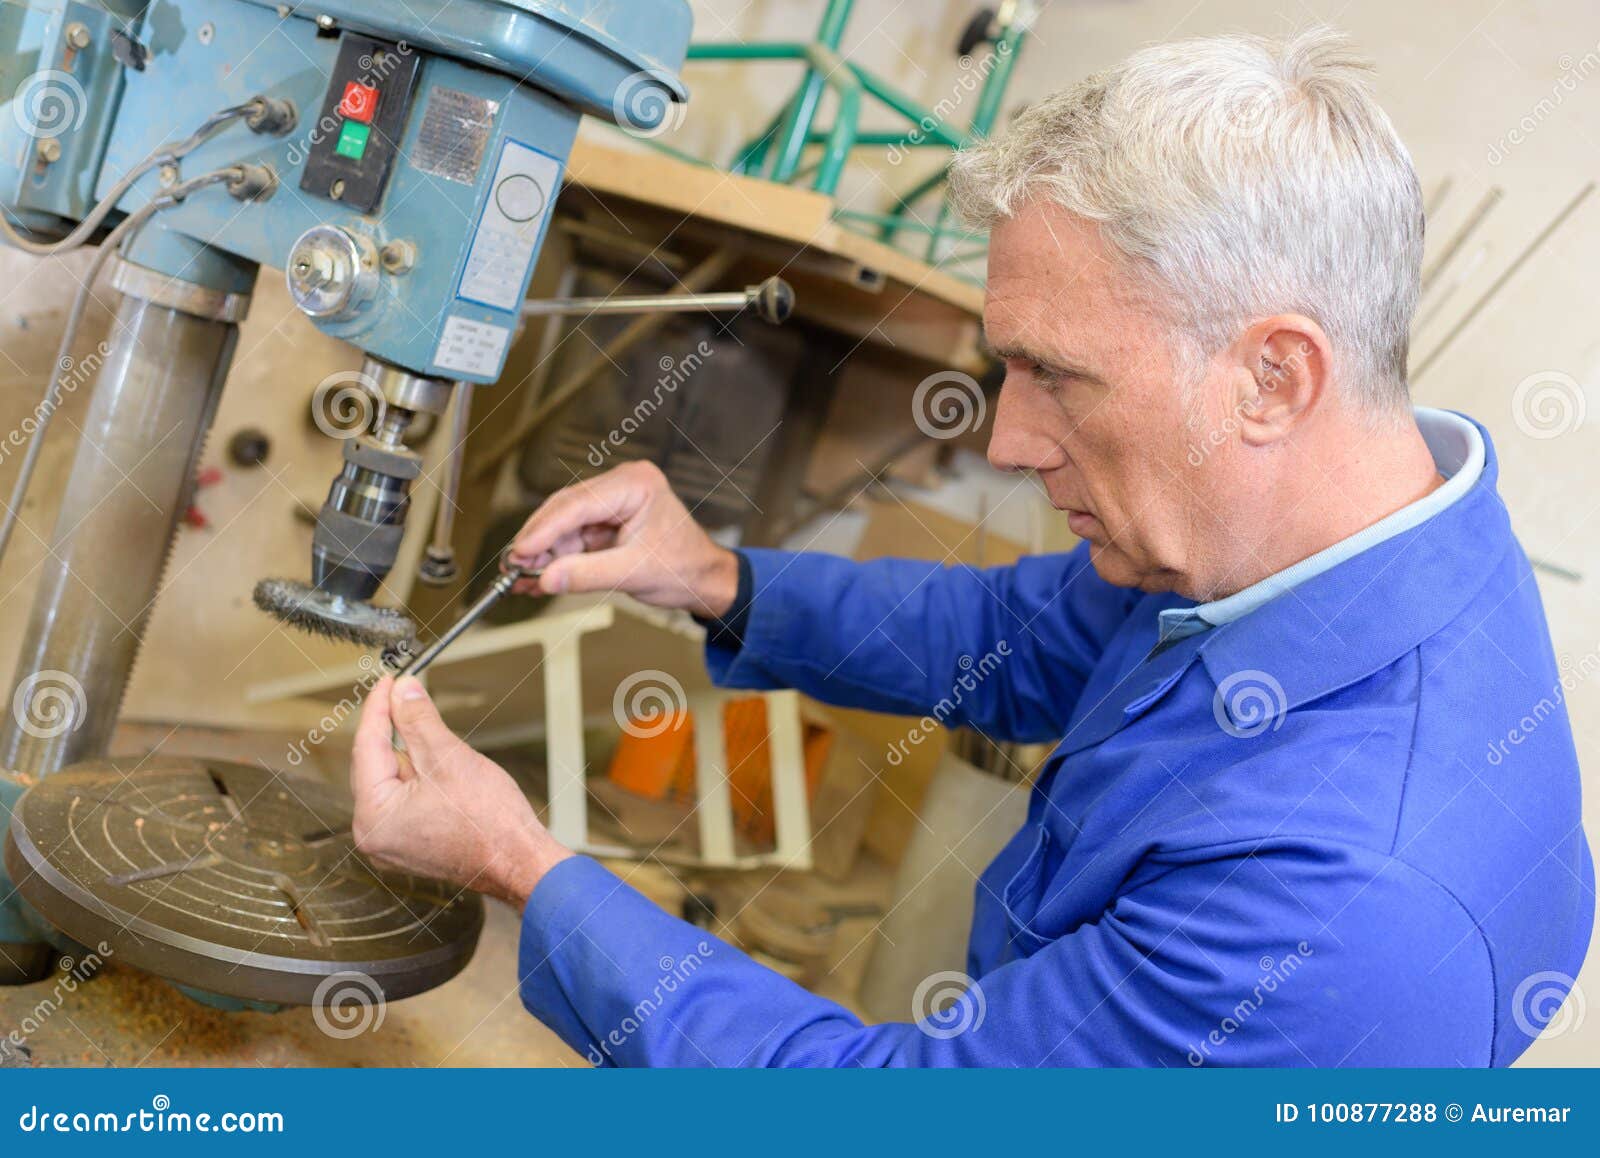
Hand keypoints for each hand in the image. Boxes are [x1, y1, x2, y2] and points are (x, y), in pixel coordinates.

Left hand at [350, 675, 571, 908]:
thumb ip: (418, 720)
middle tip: (412, 697)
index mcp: (372, 816)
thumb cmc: (490, 823)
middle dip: (398, 731)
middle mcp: (373, 834)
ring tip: (448, 753)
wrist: (519, 862)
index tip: (389, 681)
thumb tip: (402, 691)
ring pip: (394, 780)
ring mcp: (390, 843)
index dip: (379, 707)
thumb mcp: (449, 758)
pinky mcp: (409, 844)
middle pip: (376, 764)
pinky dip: (422, 779)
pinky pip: (405, 799)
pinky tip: (446, 776)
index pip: (366, 746)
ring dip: (416, 757)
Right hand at [508, 460, 738, 618]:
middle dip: (538, 542)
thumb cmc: (684, 568)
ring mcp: (610, 505)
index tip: (520, 551)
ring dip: (541, 554)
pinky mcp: (604, 525)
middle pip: (564, 511)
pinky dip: (553, 560)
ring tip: (520, 578)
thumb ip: (588, 575)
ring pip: (562, 527)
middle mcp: (620, 487)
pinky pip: (570, 540)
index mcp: (635, 484)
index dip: (544, 529)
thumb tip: (546, 578)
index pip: (578, 503)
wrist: (703, 581)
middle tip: (512, 567)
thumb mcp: (635, 572)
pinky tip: (536, 577)